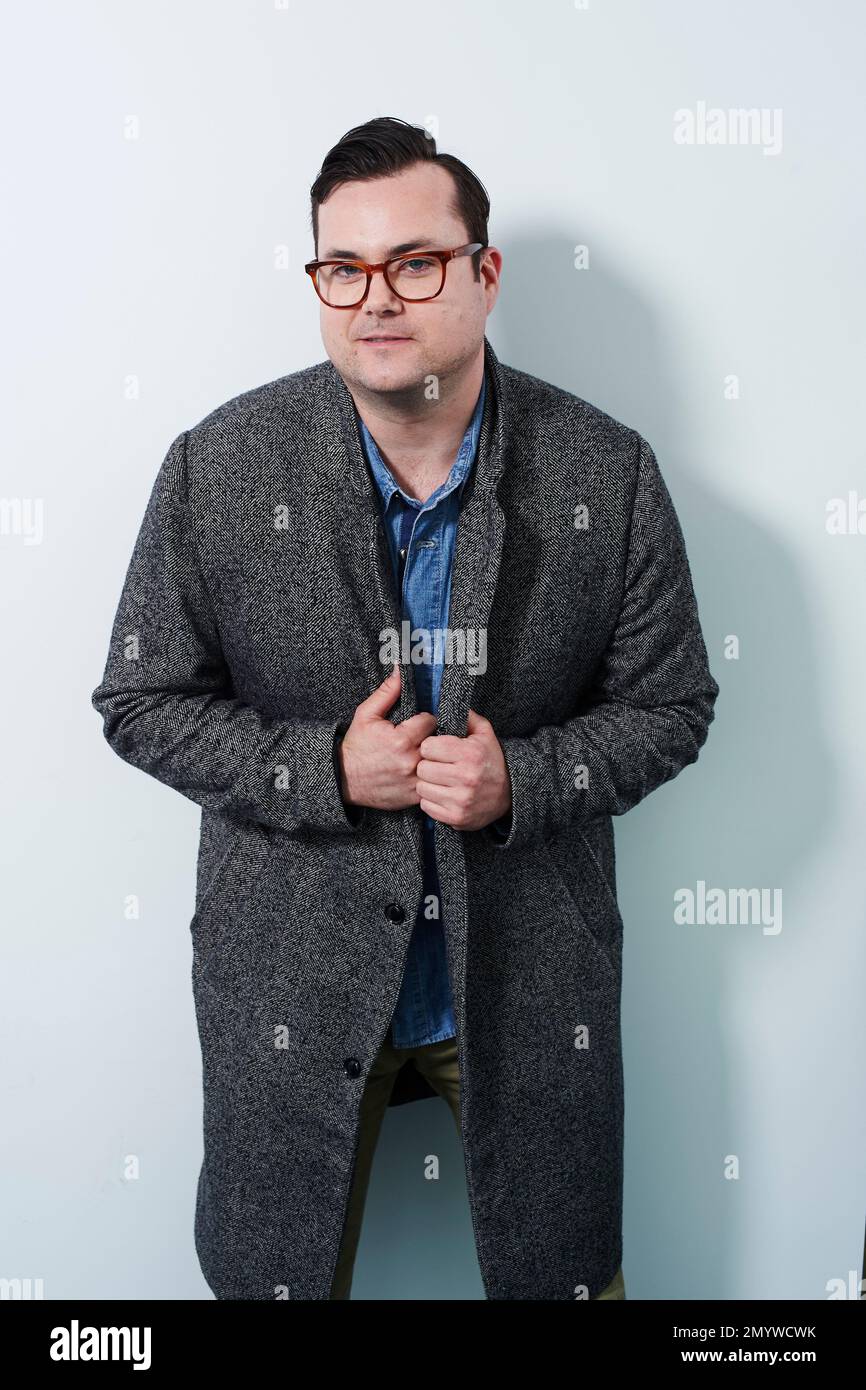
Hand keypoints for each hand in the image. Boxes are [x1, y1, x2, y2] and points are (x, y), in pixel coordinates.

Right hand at [338, 665, 436, 810]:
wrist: (343, 780)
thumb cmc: (356, 746)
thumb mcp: (366, 714)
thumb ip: (388, 691)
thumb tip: (401, 669)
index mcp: (401, 740)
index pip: (431, 721)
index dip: (425, 719)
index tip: (417, 722)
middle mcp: (411, 761)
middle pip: (438, 742)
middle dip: (431, 737)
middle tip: (420, 737)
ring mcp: (413, 781)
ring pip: (437, 763)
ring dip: (432, 757)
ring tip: (420, 752)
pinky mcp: (413, 796)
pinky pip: (431, 782)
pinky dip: (427, 775)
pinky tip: (415, 769)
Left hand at [416, 708, 511, 829]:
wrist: (511, 794)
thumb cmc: (492, 760)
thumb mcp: (485, 734)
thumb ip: (466, 717)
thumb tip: (446, 702)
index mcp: (470, 754)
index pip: (428, 747)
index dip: (430, 747)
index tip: (437, 750)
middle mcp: (466, 777)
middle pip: (422, 768)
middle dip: (427, 765)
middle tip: (437, 766)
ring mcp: (461, 800)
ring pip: (422, 788)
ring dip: (427, 784)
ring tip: (439, 780)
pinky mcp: (456, 817)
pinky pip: (426, 806)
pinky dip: (431, 800)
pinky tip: (442, 794)